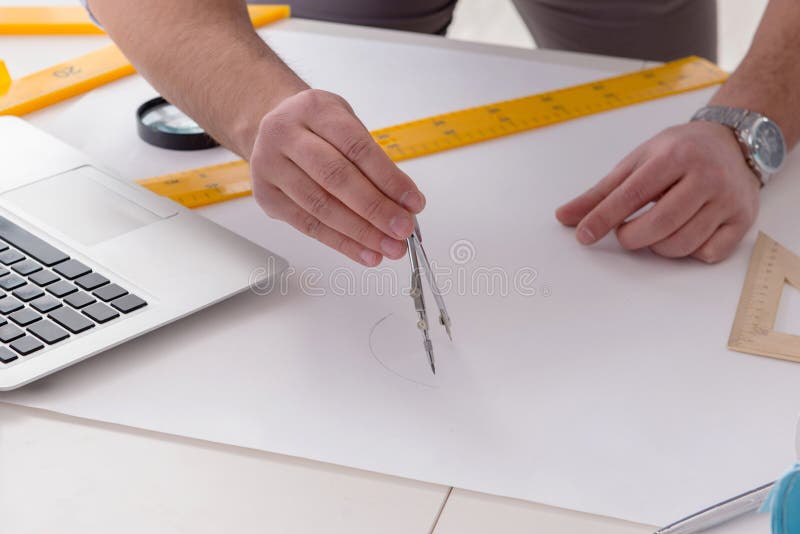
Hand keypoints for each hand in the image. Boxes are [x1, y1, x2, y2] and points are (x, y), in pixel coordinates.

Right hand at [250, 89, 425, 265]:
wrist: (271, 127)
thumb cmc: (318, 128)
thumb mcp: (346, 124)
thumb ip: (373, 160)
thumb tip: (404, 205)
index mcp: (314, 110)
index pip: (356, 148)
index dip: (388, 179)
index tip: (413, 203)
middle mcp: (285, 134)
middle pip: (336, 178)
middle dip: (376, 209)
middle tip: (403, 230)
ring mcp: (270, 166)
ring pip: (320, 206)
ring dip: (360, 232)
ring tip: (389, 247)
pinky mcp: (265, 196)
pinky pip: (307, 226)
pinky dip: (341, 243)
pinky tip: (365, 252)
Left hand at [556, 121, 760, 262]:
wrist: (733, 142)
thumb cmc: (678, 152)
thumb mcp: (637, 161)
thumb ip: (601, 192)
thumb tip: (564, 217)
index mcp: (676, 156)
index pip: (632, 195)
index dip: (604, 218)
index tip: (583, 236)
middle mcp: (707, 177)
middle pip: (658, 226)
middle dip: (631, 237)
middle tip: (625, 233)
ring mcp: (728, 200)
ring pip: (681, 245)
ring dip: (657, 246)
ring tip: (655, 229)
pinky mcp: (743, 220)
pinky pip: (707, 254)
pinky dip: (689, 251)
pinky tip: (684, 231)